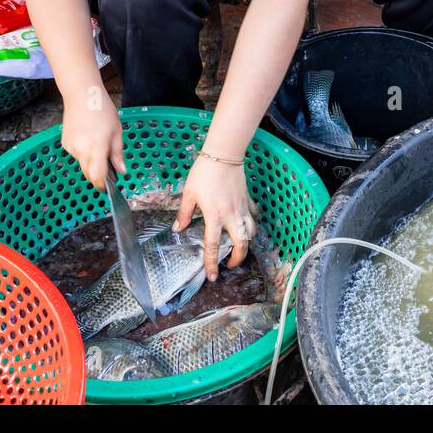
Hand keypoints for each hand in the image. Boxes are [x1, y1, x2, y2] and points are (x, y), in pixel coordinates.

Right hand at [61, 96, 124, 190]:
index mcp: (96, 148)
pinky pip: (76, 155)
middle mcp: (80, 150)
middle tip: (107, 165)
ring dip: (90, 161)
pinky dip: (83, 152)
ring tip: (97, 142)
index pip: (96, 176)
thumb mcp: (116, 132)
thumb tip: (122, 171)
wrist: (82, 95)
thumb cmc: (102, 111)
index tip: (107, 187)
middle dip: (97, 175)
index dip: (102, 185)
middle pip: (88, 173)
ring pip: (82, 164)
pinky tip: (87, 137)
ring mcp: (70, 147)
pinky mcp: (65, 144)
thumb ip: (118, 154)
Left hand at [174, 155, 257, 281]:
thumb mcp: (189, 193)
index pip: (213, 246)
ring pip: (251, 232)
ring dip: (246, 243)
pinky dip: (251, 223)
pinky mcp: (248, 200)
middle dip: (238, 258)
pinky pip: (253, 216)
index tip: (212, 276)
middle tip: (230, 264)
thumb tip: (179, 228)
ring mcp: (242, 208)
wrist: (224, 155)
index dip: (212, 264)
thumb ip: (185, 213)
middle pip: (241, 244)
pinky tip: (246, 224)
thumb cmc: (204, 173)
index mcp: (215, 217)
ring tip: (239, 247)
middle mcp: (231, 216)